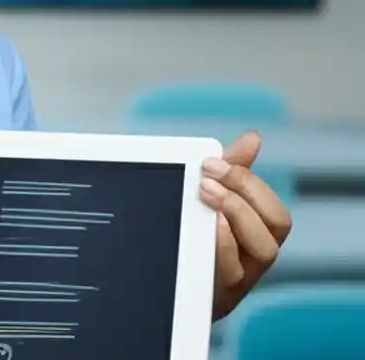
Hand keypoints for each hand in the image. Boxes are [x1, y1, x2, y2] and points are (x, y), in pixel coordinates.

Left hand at [200, 131, 292, 320]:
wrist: (156, 282)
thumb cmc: (192, 239)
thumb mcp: (209, 201)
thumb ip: (230, 171)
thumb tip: (254, 137)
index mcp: (257, 232)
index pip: (273, 206)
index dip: (247, 181)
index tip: (212, 162)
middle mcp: (256, 256)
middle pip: (275, 225)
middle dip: (243, 195)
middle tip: (206, 181)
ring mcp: (241, 277)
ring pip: (265, 250)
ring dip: (237, 217)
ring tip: (205, 199)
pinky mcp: (220, 294)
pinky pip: (230, 272)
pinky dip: (221, 245)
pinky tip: (203, 227)